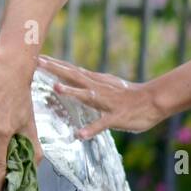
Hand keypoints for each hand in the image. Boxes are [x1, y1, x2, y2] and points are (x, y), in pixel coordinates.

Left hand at [36, 55, 165, 138]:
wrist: (154, 100)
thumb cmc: (127, 95)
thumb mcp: (104, 84)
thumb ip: (87, 83)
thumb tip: (69, 79)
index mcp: (94, 81)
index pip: (70, 69)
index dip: (54, 63)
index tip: (36, 55)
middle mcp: (98, 88)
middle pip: (73, 75)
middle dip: (55, 68)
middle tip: (37, 61)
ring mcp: (107, 102)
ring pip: (87, 95)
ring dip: (72, 91)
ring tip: (56, 88)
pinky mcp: (116, 117)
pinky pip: (102, 123)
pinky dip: (91, 129)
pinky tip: (80, 135)